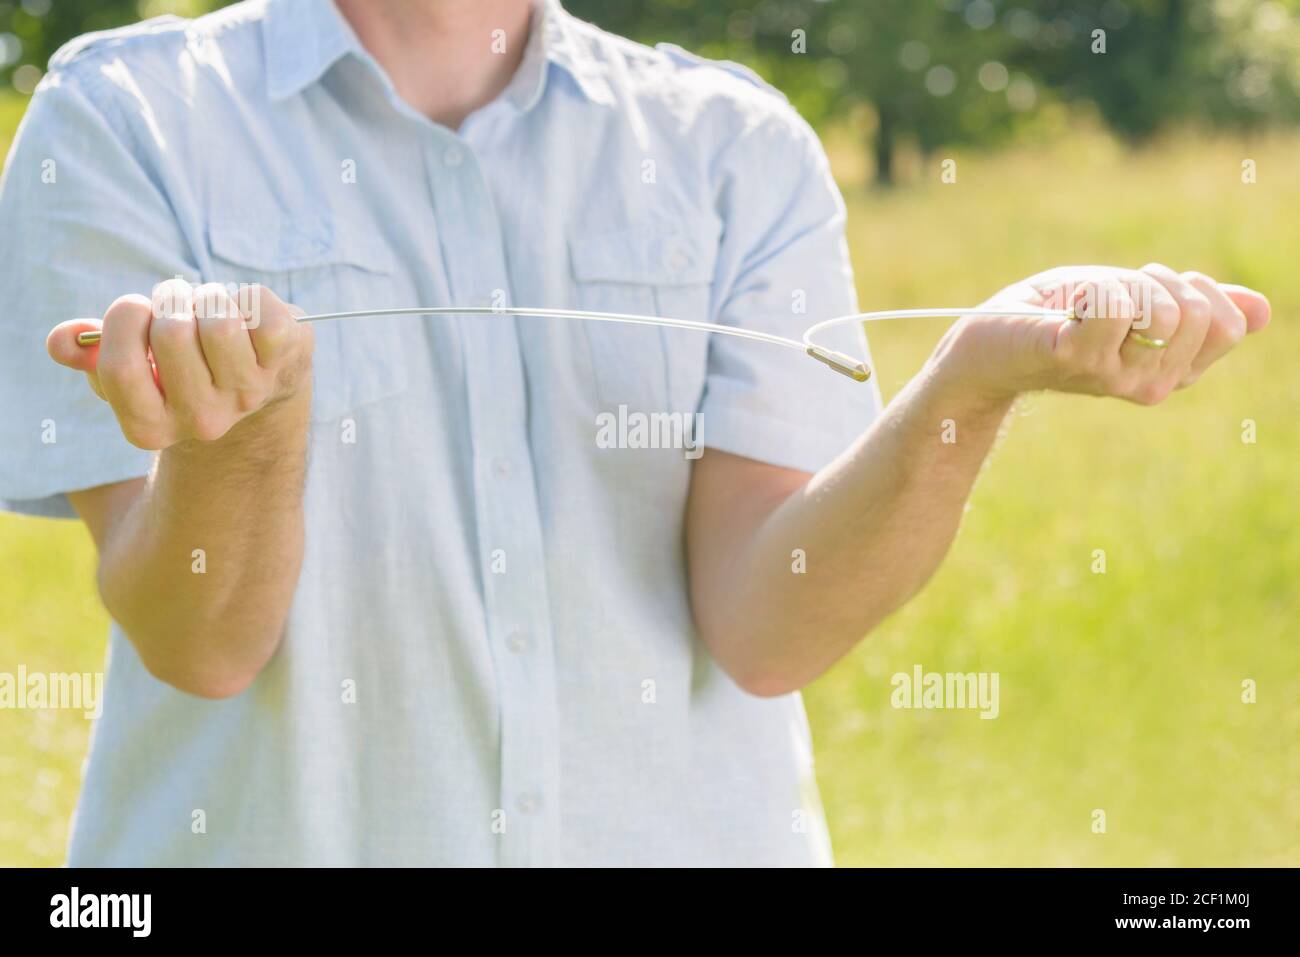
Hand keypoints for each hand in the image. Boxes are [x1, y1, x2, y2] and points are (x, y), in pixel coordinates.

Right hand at [47, 279, 312, 448]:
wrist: (259, 381)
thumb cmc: (184, 364)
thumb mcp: (131, 364)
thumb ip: (88, 352)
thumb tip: (62, 341)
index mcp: (151, 426)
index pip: (119, 367)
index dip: (123, 320)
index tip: (137, 310)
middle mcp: (202, 421)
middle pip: (171, 334)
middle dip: (169, 300)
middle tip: (179, 307)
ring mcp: (248, 395)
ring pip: (218, 321)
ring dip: (209, 296)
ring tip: (212, 309)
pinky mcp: (284, 365)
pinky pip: (262, 311)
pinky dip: (251, 294)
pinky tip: (248, 312)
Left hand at [937, 264, 1270, 404]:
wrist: (985, 346)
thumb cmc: (1055, 316)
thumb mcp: (1135, 301)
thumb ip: (1193, 306)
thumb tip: (1261, 311)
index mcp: (1173, 372)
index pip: (1229, 324)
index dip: (1192, 290)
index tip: (1145, 290)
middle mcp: (1152, 385)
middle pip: (1199, 312)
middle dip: (1156, 281)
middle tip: (1107, 295)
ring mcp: (1116, 378)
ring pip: (1162, 308)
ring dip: (1122, 284)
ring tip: (1082, 305)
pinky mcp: (1077, 360)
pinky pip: (1117, 305)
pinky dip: (1094, 288)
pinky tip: (1066, 312)